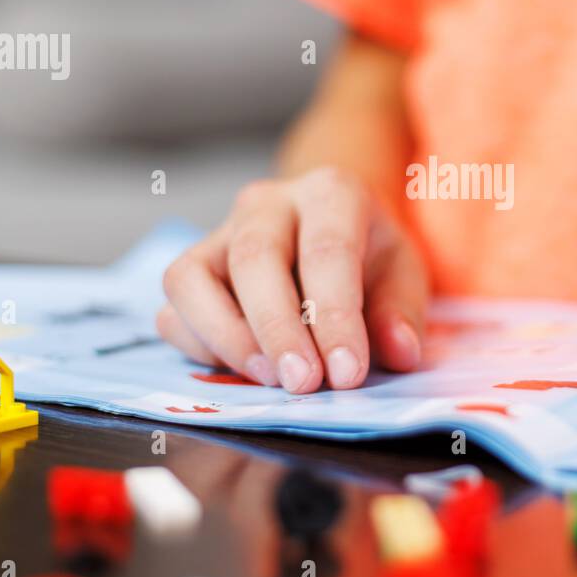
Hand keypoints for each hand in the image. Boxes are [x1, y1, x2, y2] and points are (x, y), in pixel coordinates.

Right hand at [157, 168, 427, 392]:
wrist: (333, 230)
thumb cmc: (369, 255)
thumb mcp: (403, 274)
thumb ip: (401, 312)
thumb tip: (399, 352)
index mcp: (329, 193)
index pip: (327, 251)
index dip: (335, 317)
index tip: (347, 374)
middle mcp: (265, 204)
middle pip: (254, 258)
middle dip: (278, 329)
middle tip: (303, 383)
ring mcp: (218, 234)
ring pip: (191, 278)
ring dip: (227, 338)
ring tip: (269, 380)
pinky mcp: (190, 271)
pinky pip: (173, 311)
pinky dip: (201, 347)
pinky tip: (244, 371)